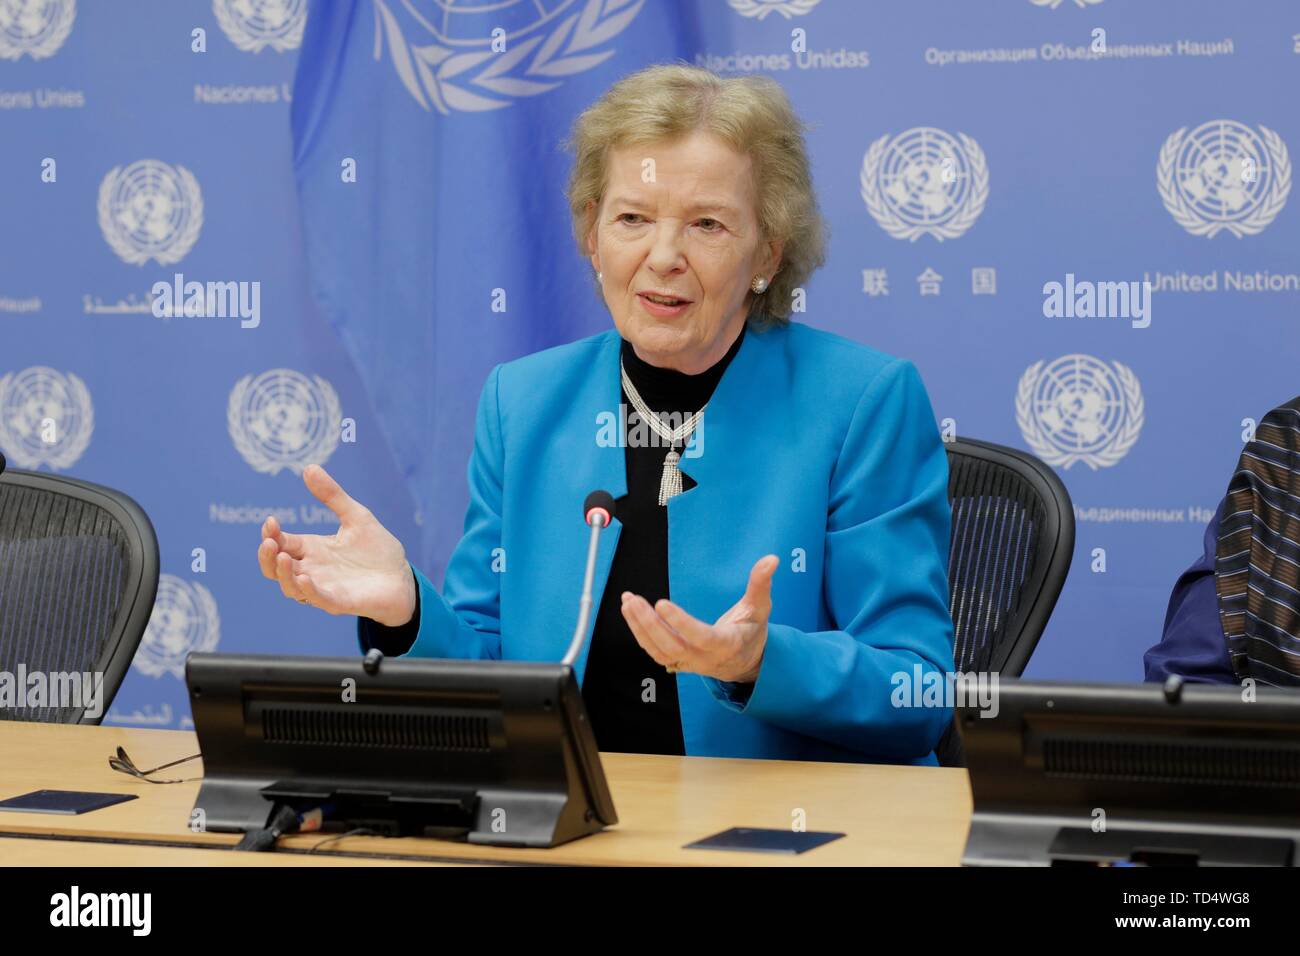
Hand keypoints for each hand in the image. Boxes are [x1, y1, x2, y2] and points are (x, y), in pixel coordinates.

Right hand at [256, 464, 416, 626]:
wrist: (403, 577)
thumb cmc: (377, 550)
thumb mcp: (355, 516)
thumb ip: (332, 495)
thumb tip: (309, 467)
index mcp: (312, 549)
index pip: (282, 543)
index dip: (271, 534)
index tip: (271, 521)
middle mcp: (312, 569)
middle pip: (276, 568)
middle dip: (267, 556)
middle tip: (270, 542)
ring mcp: (324, 587)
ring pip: (290, 587)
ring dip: (283, 574)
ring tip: (284, 556)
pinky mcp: (340, 602)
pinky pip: (317, 600)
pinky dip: (308, 591)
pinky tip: (304, 578)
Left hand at [620, 554, 778, 683]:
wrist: (745, 662)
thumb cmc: (752, 632)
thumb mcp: (760, 607)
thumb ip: (761, 583)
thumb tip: (771, 559)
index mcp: (727, 644)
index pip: (702, 637)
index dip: (681, 623)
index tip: (662, 603)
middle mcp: (705, 658)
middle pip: (672, 646)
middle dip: (650, 624)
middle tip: (635, 601)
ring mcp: (689, 663)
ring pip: (659, 651)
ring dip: (640, 628)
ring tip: (629, 602)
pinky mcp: (677, 662)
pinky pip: (655, 651)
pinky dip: (640, 633)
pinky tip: (631, 613)